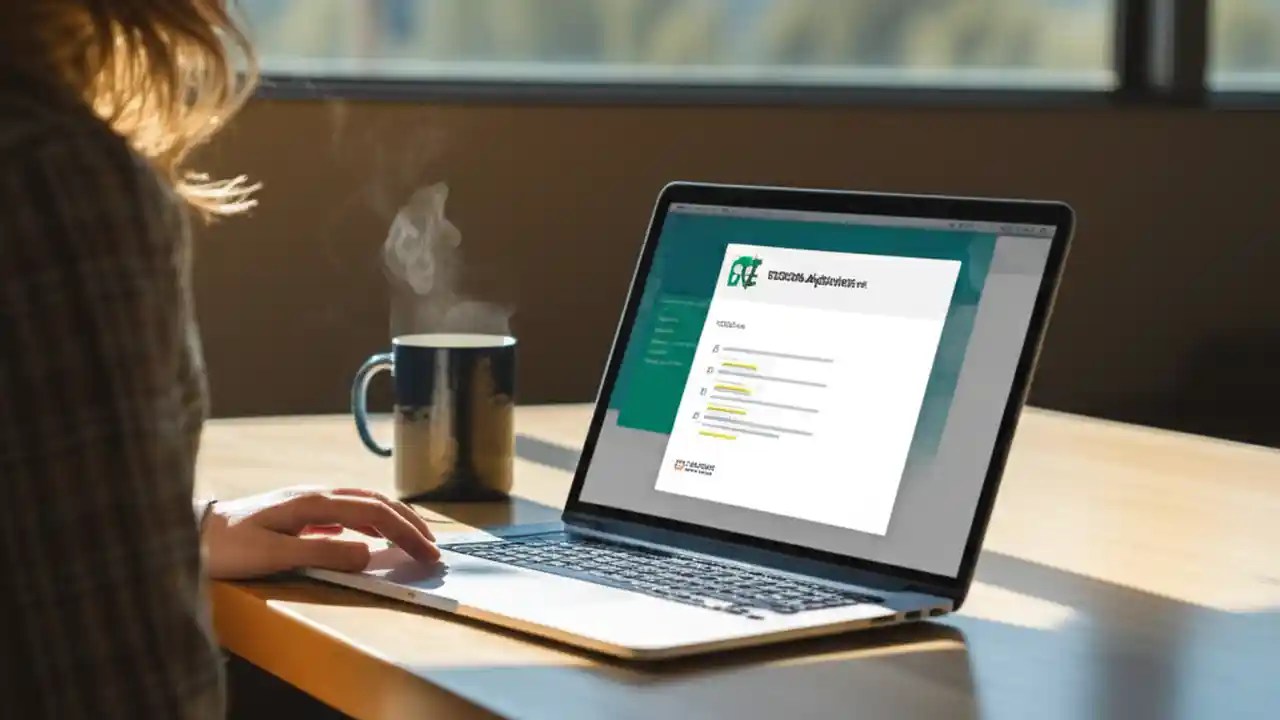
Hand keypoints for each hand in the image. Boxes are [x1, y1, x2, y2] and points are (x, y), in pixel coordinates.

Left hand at [201, 487, 438, 579]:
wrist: (190, 532)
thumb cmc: (228, 547)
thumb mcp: (274, 555)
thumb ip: (323, 554)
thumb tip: (370, 555)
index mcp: (314, 502)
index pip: (375, 514)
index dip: (406, 533)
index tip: (428, 555)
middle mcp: (316, 494)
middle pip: (376, 502)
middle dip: (409, 523)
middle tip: (432, 549)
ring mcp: (308, 500)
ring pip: (364, 501)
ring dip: (393, 519)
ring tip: (413, 538)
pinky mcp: (300, 511)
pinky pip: (348, 510)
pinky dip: (372, 520)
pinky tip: (372, 535)